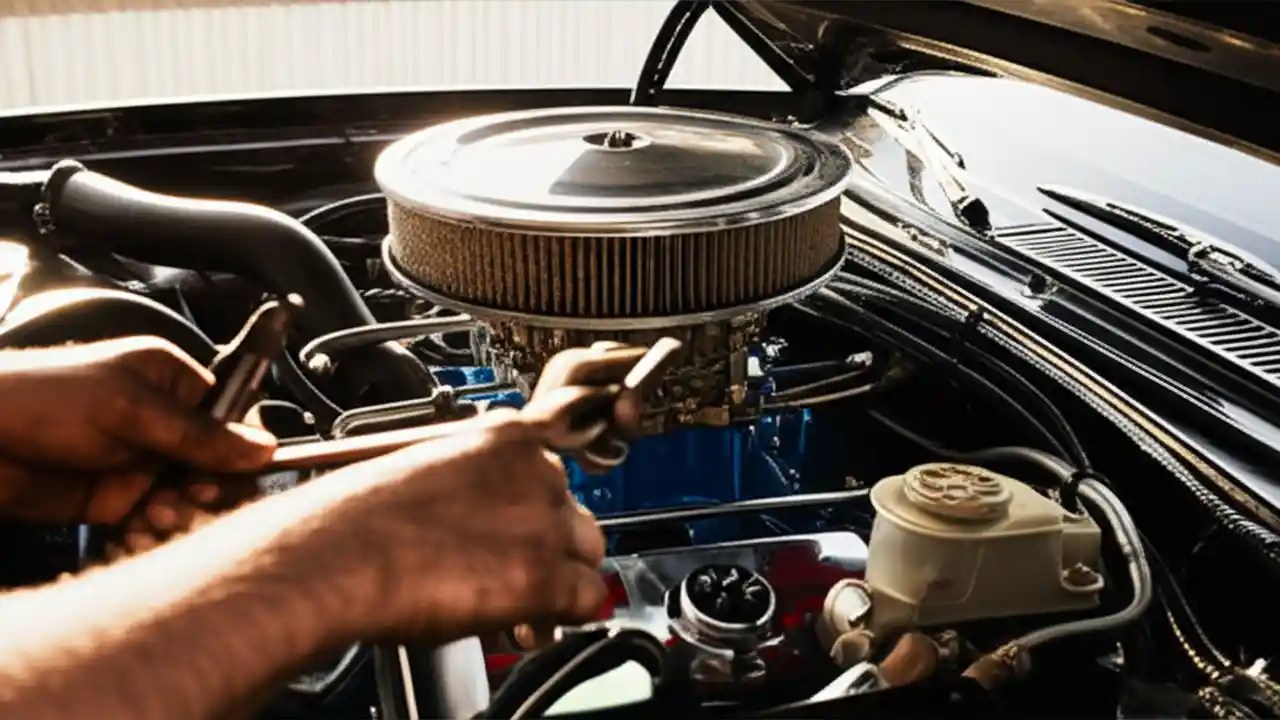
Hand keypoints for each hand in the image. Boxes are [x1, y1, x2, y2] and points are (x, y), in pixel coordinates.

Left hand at [0, 336, 276, 523]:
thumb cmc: (41, 399)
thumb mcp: (129, 410)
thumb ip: (199, 434)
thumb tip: (264, 447)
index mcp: (173, 384)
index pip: (232, 422)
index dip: (235, 456)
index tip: (224, 477)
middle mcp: (163, 426)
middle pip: (217, 470)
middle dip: (206, 493)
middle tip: (185, 500)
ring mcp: (140, 465)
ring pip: (189, 503)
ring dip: (177, 519)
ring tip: (152, 519)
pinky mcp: (117, 502)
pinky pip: (155, 526)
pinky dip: (150, 537)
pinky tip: (133, 536)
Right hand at [294, 410, 606, 645]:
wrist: (328, 556)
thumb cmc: (353, 519)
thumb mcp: (428, 472)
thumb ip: (478, 487)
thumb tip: (493, 525)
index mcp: (504, 435)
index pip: (557, 458)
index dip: (542, 501)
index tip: (530, 520)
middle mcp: (535, 470)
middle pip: (574, 511)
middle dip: (551, 545)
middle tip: (515, 573)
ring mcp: (543, 520)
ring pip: (588, 553)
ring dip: (562, 578)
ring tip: (519, 603)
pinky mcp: (543, 573)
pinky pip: (588, 598)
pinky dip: (566, 614)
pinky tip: (530, 621)